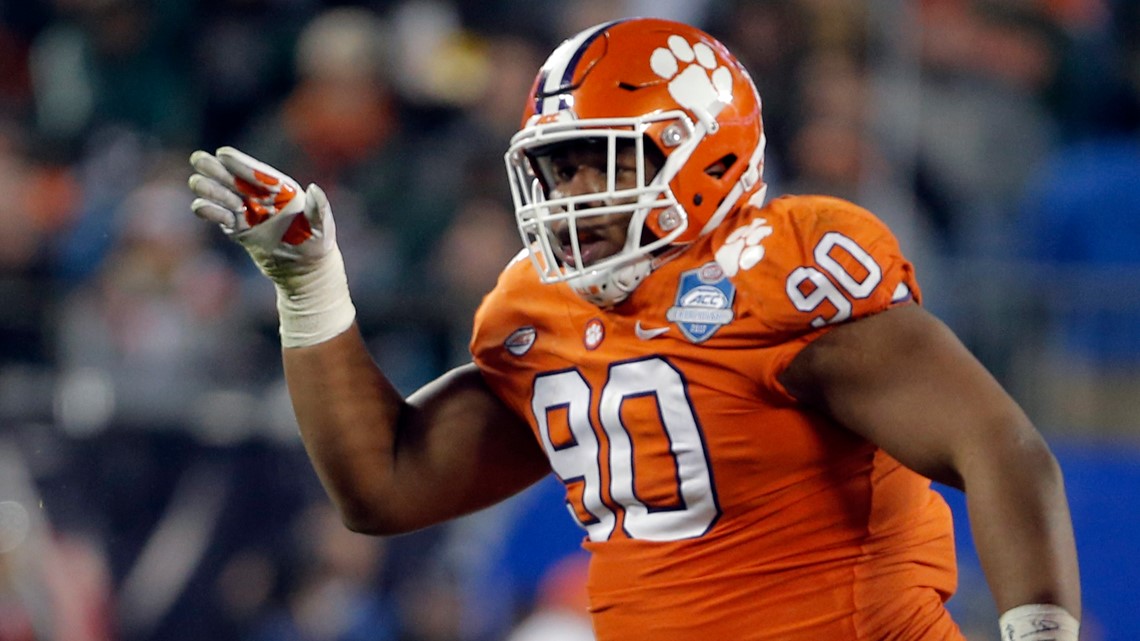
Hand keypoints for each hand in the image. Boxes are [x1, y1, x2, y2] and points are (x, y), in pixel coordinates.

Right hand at [188, 147, 354, 346]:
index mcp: (282, 190)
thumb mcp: (322, 227)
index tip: (223, 154)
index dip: (241, 164)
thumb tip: (314, 189)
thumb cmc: (317, 243)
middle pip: (236, 180)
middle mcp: (262, 198)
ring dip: (211, 189)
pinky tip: (200, 207)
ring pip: (224, 197)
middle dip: (217, 170)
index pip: (258, 174)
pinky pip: (222, 218)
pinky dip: (211, 212)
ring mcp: (248, 213)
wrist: (305, 270)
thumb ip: (319, 209)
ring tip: (196, 182)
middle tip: (197, 158)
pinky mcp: (239, 230)